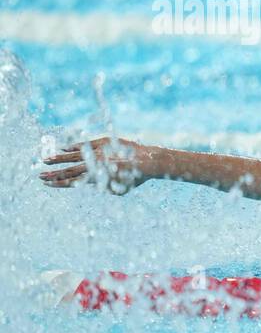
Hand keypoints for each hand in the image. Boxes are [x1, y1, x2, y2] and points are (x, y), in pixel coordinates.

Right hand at [40, 137, 155, 194]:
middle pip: (69, 170)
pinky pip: (85, 144)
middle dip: (54, 173)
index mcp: (97, 177)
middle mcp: (95, 165)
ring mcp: (98, 153)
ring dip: (58, 158)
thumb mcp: (119, 189)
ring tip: (45, 160)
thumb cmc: (135, 178)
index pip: (73, 181)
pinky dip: (74, 146)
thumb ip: (103, 187)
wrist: (148, 161)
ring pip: (73, 156)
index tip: (47, 184)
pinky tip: (64, 148)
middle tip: (40, 175)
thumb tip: (93, 184)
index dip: (59, 183)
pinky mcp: (103, 143)